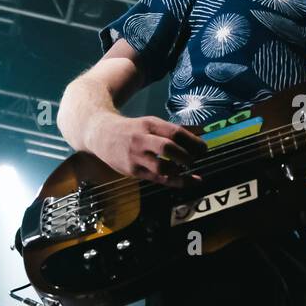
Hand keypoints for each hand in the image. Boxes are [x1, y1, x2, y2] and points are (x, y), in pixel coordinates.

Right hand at [90, 114, 206, 186]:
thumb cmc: (133, 130)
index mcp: (149, 124)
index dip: (193, 141)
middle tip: (196, 158)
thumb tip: (201, 132)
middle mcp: (142, 140)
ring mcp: (136, 157)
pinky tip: (188, 181)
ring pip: (161, 167)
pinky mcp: (133, 171)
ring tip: (187, 168)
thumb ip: (173, 130)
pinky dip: (175, 181)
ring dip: (180, 170)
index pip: (175, 132)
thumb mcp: (151, 124)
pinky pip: (157, 178)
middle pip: (168, 148)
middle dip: (186, 155)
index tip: (204, 148)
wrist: (101, 135)